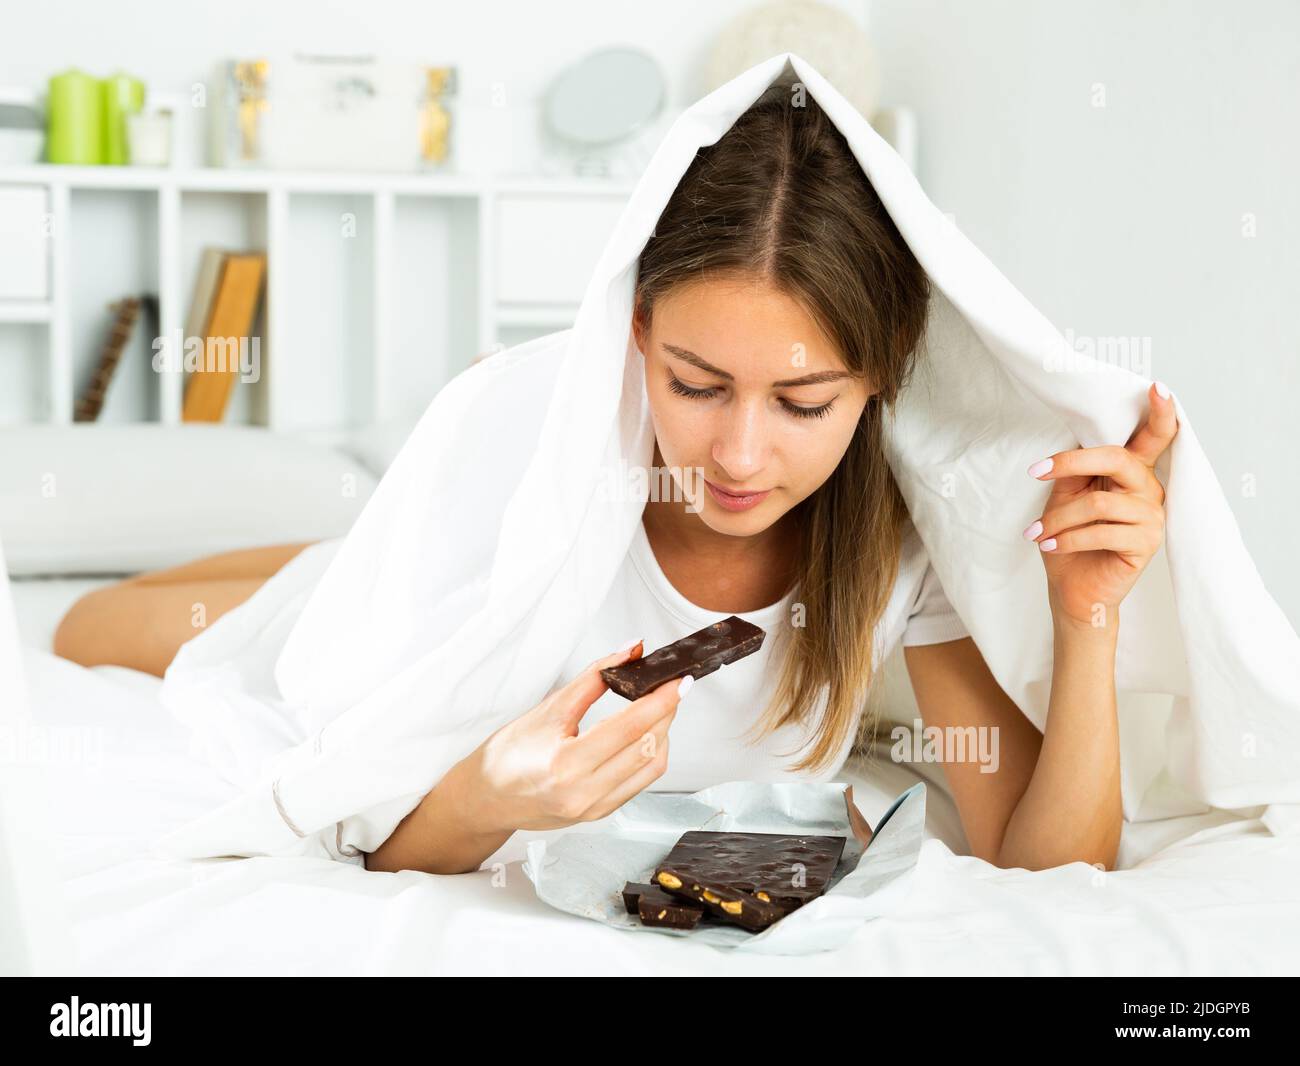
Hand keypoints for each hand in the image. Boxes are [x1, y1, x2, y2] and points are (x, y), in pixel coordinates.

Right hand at [457, 639, 689, 833]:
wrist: (487, 797)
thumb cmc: (508, 754)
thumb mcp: (549, 708)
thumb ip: (594, 678)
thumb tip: (631, 651)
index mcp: (566, 764)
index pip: (630, 727)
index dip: (661, 701)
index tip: (679, 681)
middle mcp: (584, 793)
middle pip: (648, 747)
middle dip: (666, 712)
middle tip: (669, 686)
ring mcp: (594, 809)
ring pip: (652, 767)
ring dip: (662, 733)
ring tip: (657, 708)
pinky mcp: (600, 814)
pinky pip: (640, 782)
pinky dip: (649, 754)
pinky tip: (643, 735)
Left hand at [1022, 381, 1178, 628]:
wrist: (1072, 589)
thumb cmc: (1068, 539)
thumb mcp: (1065, 497)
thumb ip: (1074, 470)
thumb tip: (1070, 447)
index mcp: (1132, 472)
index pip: (1153, 438)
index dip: (1160, 413)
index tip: (1156, 387)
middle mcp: (1149, 489)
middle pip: (1118, 460)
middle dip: (1072, 463)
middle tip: (1036, 472)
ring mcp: (1152, 517)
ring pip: (1099, 504)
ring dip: (1058, 518)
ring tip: (1036, 532)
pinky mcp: (1147, 544)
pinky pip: (1102, 533)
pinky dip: (1067, 539)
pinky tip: (1049, 546)